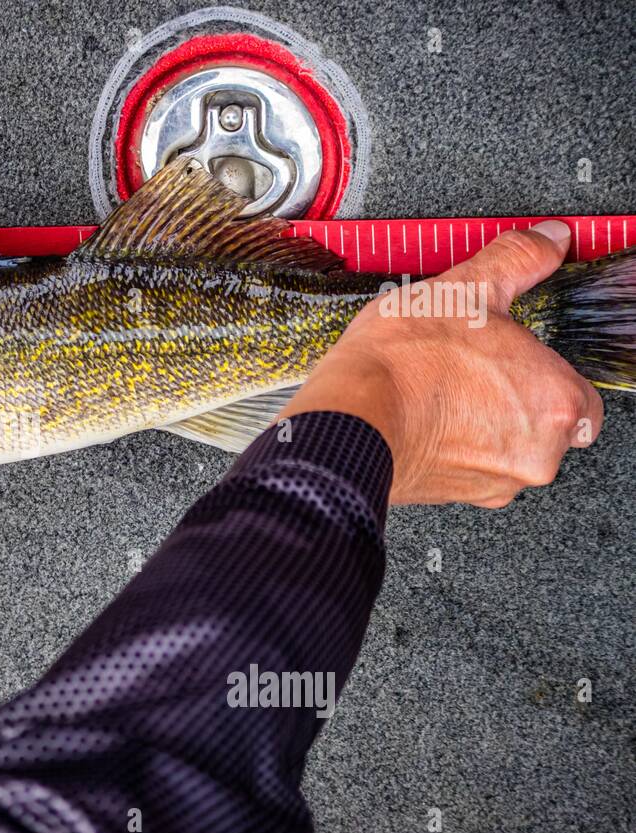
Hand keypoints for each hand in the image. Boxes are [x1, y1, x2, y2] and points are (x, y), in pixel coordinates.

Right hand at [282, 220, 602, 506]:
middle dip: (510, 401)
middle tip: (469, 372)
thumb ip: (518, 260)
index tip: (512, 359)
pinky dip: (448, 449)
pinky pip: (464, 471)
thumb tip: (548, 238)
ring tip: (437, 392)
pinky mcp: (452, 499)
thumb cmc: (405, 367)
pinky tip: (421, 419)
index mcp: (558, 401)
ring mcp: (494, 483)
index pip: (579, 394)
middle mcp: (538, 453)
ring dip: (479, 426)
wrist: (348, 421)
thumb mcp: (464, 290)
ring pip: (502, 450)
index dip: (541, 371)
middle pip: (542, 425)